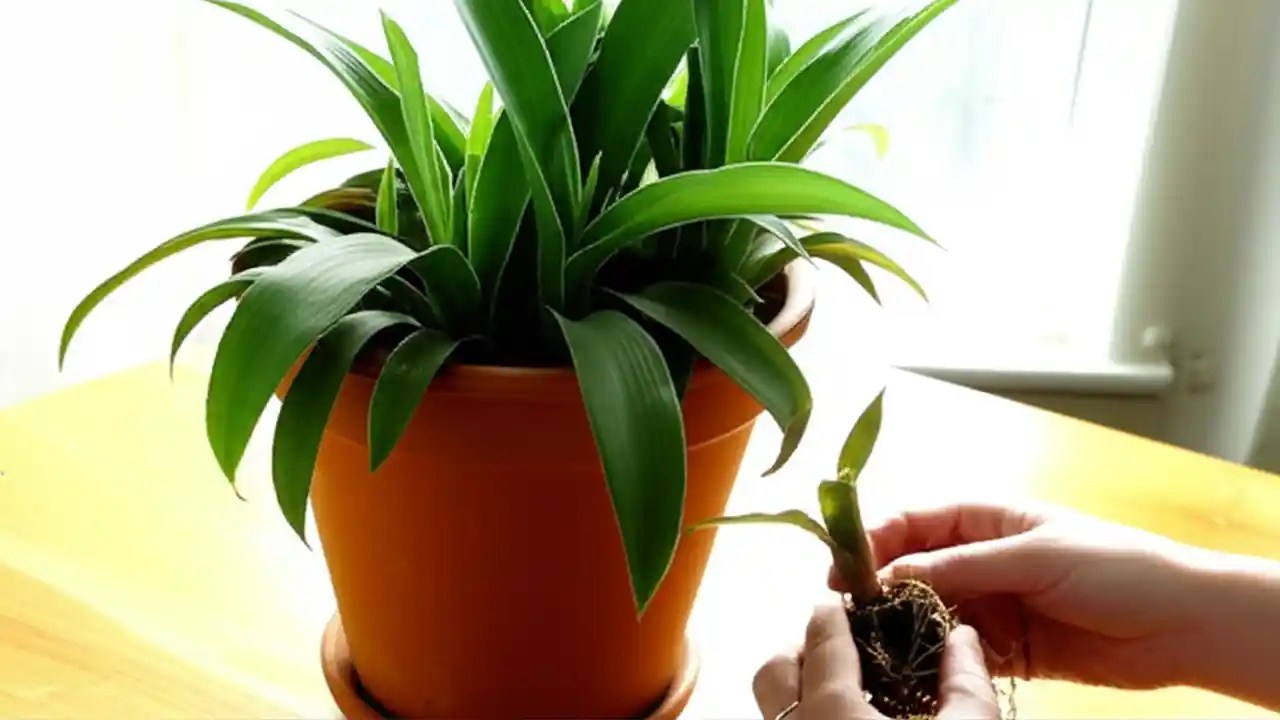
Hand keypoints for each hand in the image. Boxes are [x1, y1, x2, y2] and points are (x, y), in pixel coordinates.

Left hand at [753, 604, 999, 719]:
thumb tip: (962, 635)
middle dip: (803, 647)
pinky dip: (808, 714)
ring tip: (851, 685)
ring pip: (774, 706)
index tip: (848, 602)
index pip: (821, 638)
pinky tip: (851, 719)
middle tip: (844, 644)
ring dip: (802, 685)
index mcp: (831, 712)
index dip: (834, 612)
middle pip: (774, 671)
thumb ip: (965, 682)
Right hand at [830, 502, 1207, 689]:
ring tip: (874, 643)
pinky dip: (936, 658)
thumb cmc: (1115, 566)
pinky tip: (914, 669)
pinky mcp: (1007, 649)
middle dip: (881, 586)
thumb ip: (962, 565)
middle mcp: (983, 559)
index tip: (845, 564)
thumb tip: (896, 573)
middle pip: (915, 568)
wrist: (1179, 623)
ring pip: (931, 611)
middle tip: (848, 609)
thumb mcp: (1033, 556)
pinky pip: (958, 650)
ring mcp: (994, 604)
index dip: (877, 538)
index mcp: (988, 519)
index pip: (917, 521)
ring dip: (904, 625)